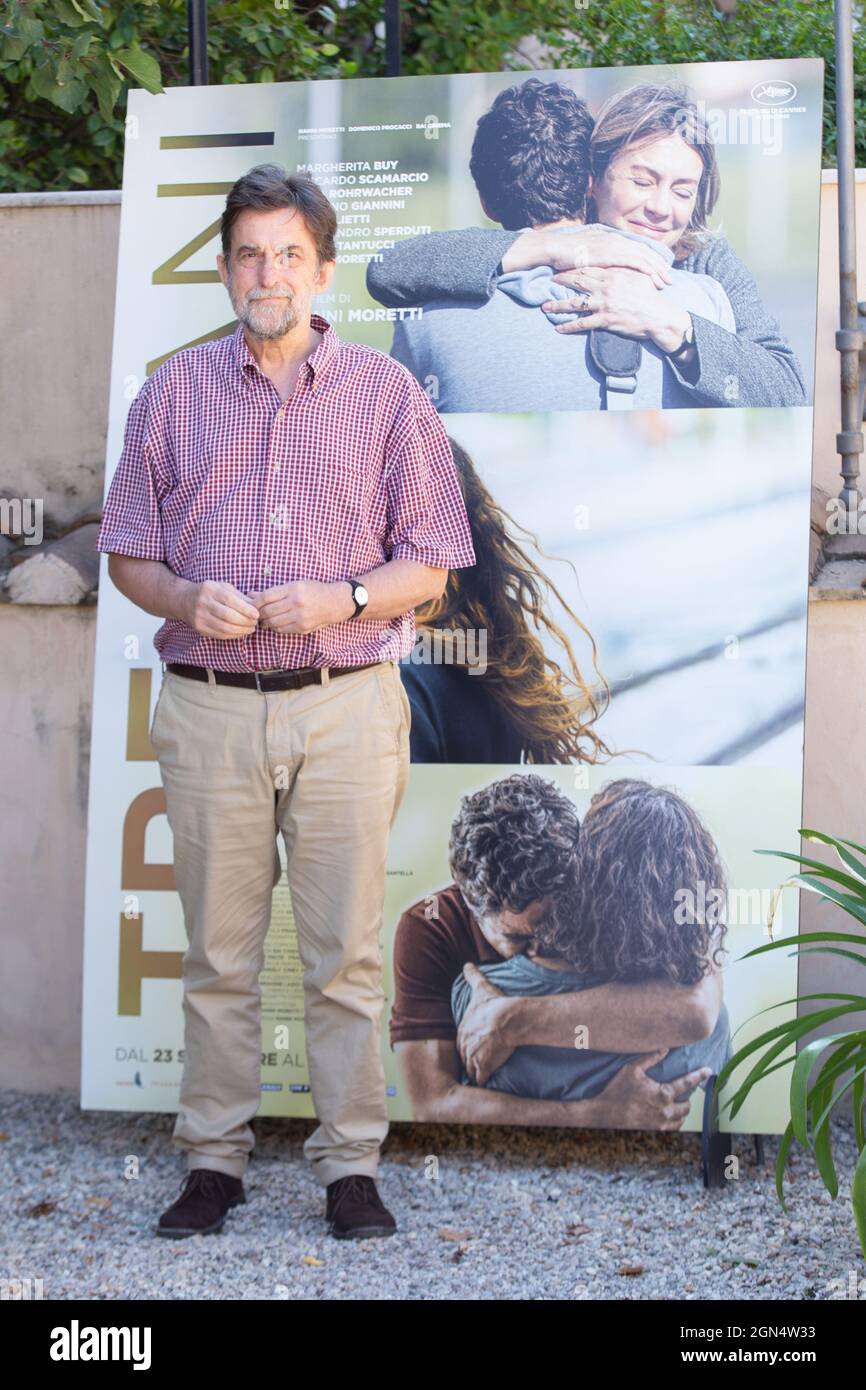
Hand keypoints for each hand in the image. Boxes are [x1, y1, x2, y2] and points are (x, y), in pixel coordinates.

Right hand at [182, 580, 260, 639]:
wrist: (185, 600)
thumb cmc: (210, 592)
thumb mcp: (224, 588)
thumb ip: (240, 596)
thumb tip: (257, 605)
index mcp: (211, 590)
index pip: (230, 600)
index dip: (245, 609)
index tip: (257, 614)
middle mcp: (203, 603)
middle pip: (227, 616)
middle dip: (245, 621)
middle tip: (255, 623)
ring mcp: (200, 617)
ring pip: (224, 627)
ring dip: (241, 630)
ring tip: (250, 628)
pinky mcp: (199, 628)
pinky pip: (219, 634)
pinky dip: (233, 635)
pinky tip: (241, 632)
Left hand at [248, 579, 352, 634]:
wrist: (335, 602)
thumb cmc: (314, 590)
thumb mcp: (296, 584)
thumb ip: (275, 591)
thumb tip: (251, 595)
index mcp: (294, 589)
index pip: (266, 596)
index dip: (255, 601)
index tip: (250, 603)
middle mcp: (297, 603)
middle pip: (268, 611)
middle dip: (259, 613)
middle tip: (255, 613)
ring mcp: (300, 617)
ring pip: (273, 622)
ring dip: (265, 622)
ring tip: (263, 619)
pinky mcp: (303, 627)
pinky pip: (282, 629)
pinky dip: (275, 627)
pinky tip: (274, 623)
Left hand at [456, 963, 517, 1085]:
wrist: (506, 1018)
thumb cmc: (494, 1004)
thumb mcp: (481, 987)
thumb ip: (473, 976)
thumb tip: (467, 964)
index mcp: (463, 1030)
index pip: (461, 1042)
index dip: (468, 1046)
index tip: (473, 1048)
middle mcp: (464, 1045)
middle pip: (464, 1057)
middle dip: (469, 1061)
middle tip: (476, 1064)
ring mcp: (473, 1057)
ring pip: (470, 1069)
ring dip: (475, 1072)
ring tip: (480, 1075)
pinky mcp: (483, 1067)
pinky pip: (480, 1079)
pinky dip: (482, 1081)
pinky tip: (486, 1083)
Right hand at [503, 226, 672, 288]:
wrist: (554, 248)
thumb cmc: (566, 253)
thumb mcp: (585, 253)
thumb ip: (597, 257)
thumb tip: (603, 265)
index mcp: (612, 239)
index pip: (636, 249)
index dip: (650, 260)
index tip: (660, 271)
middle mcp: (616, 240)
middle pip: (644, 253)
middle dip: (659, 267)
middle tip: (669, 279)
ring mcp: (614, 246)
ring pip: (643, 257)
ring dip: (656, 270)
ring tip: (666, 282)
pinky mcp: (611, 254)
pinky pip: (633, 262)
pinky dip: (645, 270)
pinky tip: (653, 278)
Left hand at [542, 266, 689, 349]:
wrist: (658, 316)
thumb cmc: (650, 296)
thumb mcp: (638, 276)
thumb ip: (625, 269)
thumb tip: (617, 263)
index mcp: (613, 275)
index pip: (589, 268)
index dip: (575, 267)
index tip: (564, 265)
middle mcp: (605, 288)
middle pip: (578, 282)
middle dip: (562, 280)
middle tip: (550, 280)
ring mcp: (604, 304)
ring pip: (576, 303)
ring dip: (558, 305)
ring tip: (545, 307)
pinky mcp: (605, 321)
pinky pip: (582, 323)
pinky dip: (569, 326)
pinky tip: (558, 329)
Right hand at [592, 1050, 710, 1130]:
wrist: (604, 1115)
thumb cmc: (617, 1090)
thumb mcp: (631, 1069)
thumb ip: (650, 1058)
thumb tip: (665, 1048)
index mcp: (663, 1094)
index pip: (687, 1083)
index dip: (699, 1076)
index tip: (708, 1071)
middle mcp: (666, 1111)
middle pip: (687, 1106)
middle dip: (686, 1099)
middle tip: (681, 1094)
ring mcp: (661, 1125)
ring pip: (681, 1120)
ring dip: (680, 1112)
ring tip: (674, 1105)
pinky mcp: (655, 1133)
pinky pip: (672, 1130)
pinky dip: (673, 1123)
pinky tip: (667, 1117)